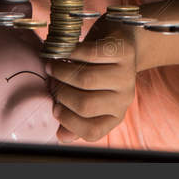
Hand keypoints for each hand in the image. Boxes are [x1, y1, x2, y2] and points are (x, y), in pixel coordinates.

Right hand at [46, 24, 136, 143]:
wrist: (121, 42)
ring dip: (62, 72)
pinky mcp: (124, 51)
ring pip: (86, 79)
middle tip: (51, 83)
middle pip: (85, 105)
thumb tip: (62, 136)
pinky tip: (63, 52)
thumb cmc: (97, 72)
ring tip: (52, 66)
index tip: (55, 108)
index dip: (68, 122)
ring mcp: (127, 75)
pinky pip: (91, 54)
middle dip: (61, 94)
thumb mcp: (88, 97)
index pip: (92, 131)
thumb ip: (75, 117)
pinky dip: (72, 52)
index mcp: (115, 116)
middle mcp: (125, 98)